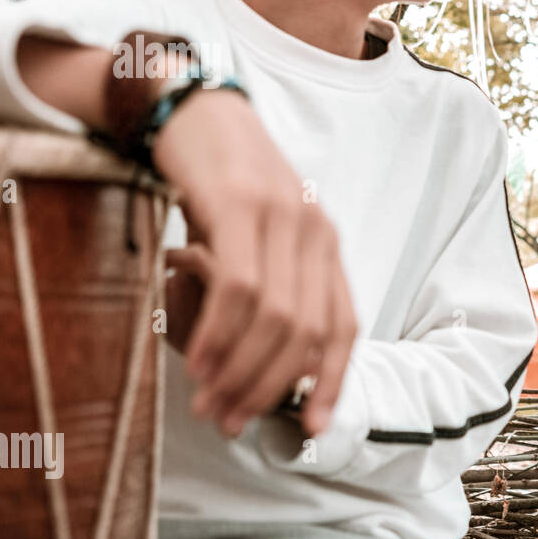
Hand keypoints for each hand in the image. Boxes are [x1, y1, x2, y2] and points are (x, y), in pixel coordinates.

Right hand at [152, 91, 357, 439]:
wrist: (193, 110)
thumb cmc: (224, 184)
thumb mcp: (260, 238)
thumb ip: (272, 289)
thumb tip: (261, 364)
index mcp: (328, 244)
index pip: (344, 325)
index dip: (332, 381)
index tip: (309, 428)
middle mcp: (316, 230)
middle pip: (307, 331)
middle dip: (270, 387)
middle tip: (231, 422)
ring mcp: (282, 216)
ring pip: (275, 316)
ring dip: (240, 370)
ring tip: (209, 403)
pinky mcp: (240, 205)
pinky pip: (238, 286)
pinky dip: (221, 333)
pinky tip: (200, 362)